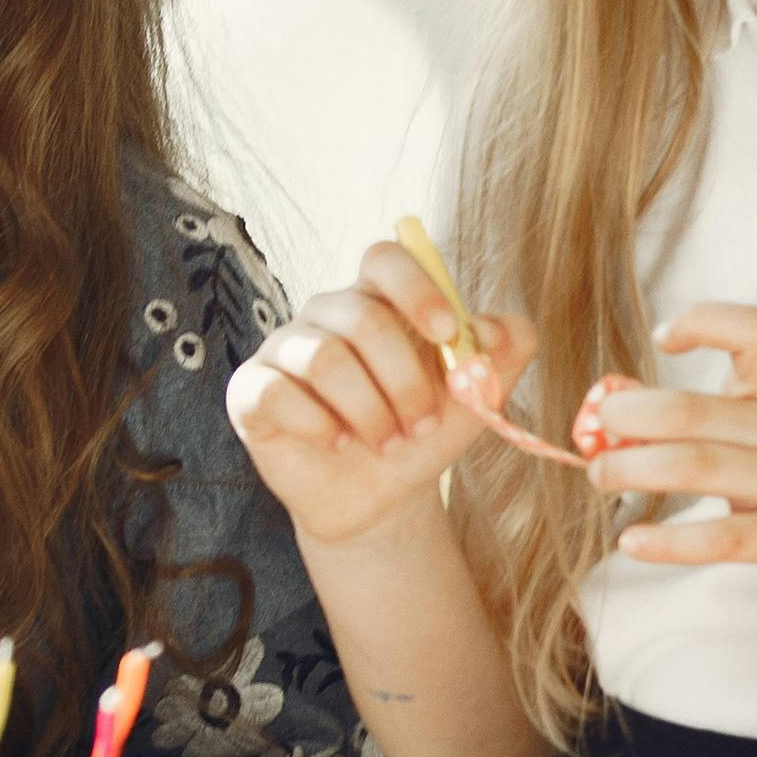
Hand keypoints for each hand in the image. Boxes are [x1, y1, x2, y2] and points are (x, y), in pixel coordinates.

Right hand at [232, 244, 529, 556]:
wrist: (380, 498)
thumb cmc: (420, 432)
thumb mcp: (477, 394)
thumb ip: (506, 349)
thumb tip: (490, 330)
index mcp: (378, 300)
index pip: (385, 258)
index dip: (417, 289)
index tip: (447, 335)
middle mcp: (326, 315)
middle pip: (364, 319)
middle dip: (406, 382)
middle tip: (422, 427)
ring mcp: (283, 350)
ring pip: (324, 358)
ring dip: (369, 412)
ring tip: (387, 443)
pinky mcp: (251, 391)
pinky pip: (277, 393)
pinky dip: (319, 426)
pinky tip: (338, 444)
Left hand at [574, 306, 756, 607]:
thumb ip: (719, 416)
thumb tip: (623, 401)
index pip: (754, 332)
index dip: (705, 322)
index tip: (664, 338)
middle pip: (694, 410)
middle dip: (629, 417)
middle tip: (592, 429)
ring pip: (698, 467)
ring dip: (634, 471)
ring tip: (598, 479)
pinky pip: (724, 537)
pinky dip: (672, 541)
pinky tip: (632, 544)